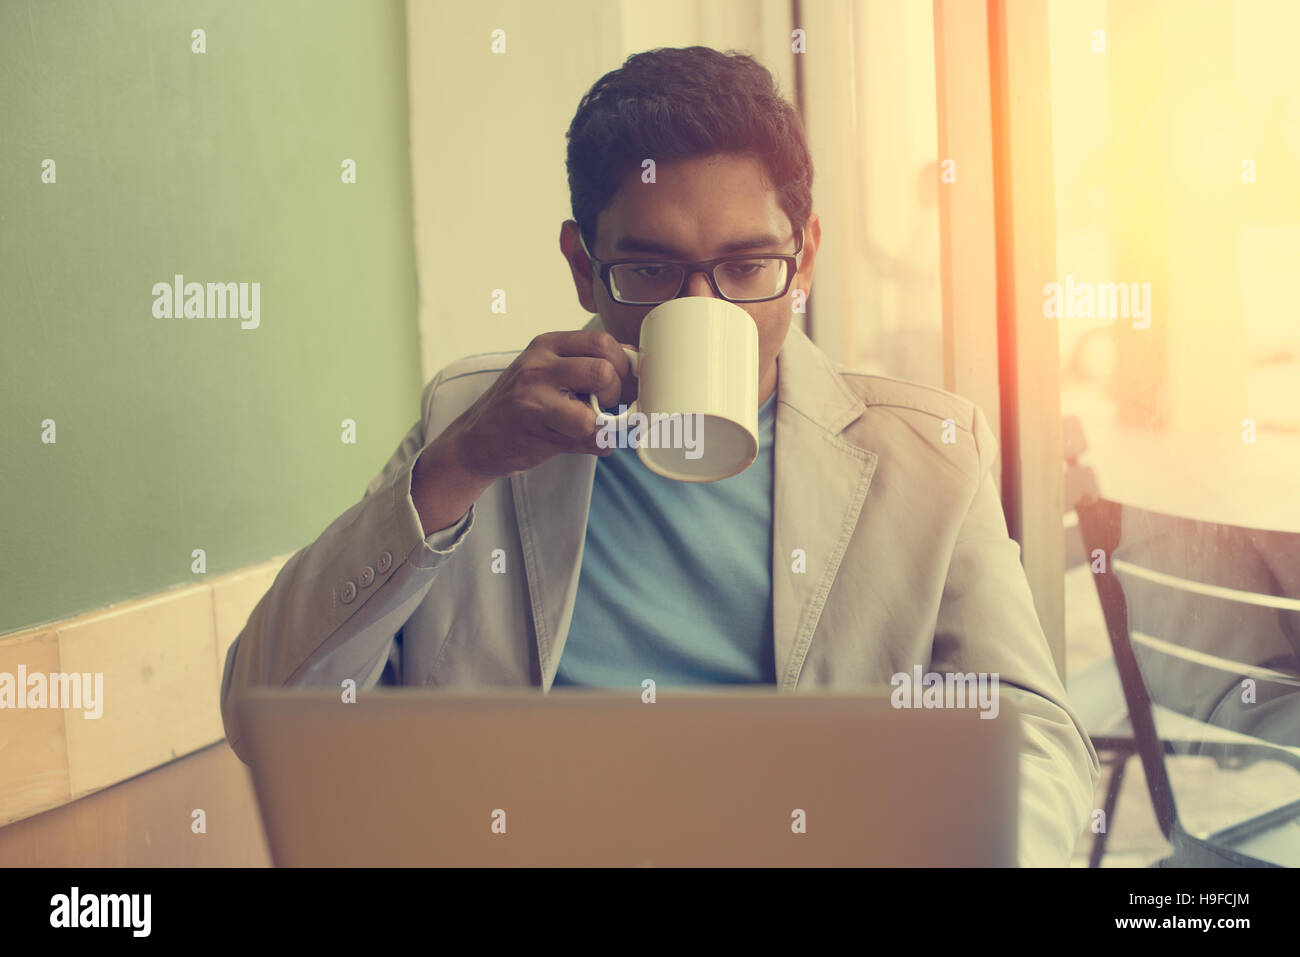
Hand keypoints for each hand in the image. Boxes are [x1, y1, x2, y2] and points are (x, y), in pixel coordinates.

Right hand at [410, 330, 633, 531]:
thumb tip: (636, 361)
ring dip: (603, 426)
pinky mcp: (534, 432)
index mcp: (547, 345)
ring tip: (591, 425)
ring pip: (593, 414)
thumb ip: (587, 362)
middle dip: (616, 394)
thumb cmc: (523, 403)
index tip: (622, 380)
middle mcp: (538, 367)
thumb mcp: (549, 370)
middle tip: (607, 404)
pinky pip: (587, 441)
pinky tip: (584, 442)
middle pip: (603, 372)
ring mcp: (533, 400)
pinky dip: (598, 445)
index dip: (623, 364)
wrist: (477, 438)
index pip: (602, 341)